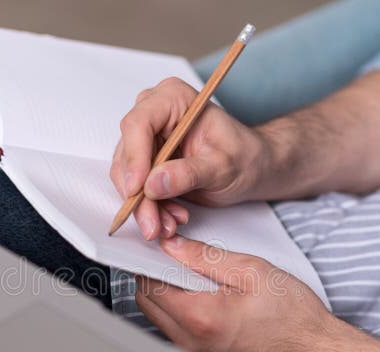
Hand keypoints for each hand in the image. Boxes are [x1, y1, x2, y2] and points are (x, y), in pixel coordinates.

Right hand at [110, 77, 274, 239]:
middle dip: (138, 194)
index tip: (139, 189)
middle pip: (128, 154)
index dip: (134, 158)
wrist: (251, 168)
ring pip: (128, 176)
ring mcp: (148, 139)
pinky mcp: (147, 163)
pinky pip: (136, 189)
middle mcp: (155, 115)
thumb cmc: (244, 156)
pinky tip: (170, 218)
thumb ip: (189, 174)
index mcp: (173, 99)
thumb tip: (154, 183)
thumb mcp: (223, 166)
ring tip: (169, 224)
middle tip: (153, 223)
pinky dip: (150, 208)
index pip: (139, 124)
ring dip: (144, 206)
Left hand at [134, 235, 344, 351]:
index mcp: (199, 318)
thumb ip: (206, 256)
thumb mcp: (254, 272)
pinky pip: (179, 337)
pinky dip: (183, 316)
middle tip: (179, 260)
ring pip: (161, 321)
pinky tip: (211, 304)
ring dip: (169, 297)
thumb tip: (174, 246)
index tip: (164, 246)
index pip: (148, 283)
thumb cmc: (297, 323)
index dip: (151, 259)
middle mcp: (190, 345)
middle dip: (154, 277)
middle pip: (147, 304)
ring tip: (200, 281)